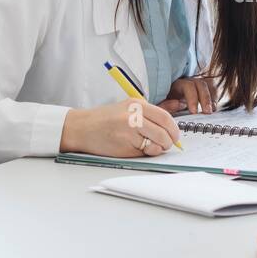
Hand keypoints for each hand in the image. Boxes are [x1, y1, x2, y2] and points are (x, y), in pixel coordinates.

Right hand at [60, 99, 180, 157]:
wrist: (82, 127)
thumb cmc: (106, 119)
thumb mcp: (128, 109)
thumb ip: (148, 115)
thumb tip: (171, 128)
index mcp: (137, 104)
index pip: (165, 117)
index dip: (173, 129)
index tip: (174, 136)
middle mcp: (134, 116)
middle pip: (163, 132)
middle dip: (168, 142)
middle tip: (165, 145)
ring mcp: (129, 131)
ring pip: (155, 145)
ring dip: (157, 149)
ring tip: (149, 147)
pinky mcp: (124, 146)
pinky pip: (142, 153)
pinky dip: (143, 153)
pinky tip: (133, 148)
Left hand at [159, 76, 217, 114]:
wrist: (162, 103)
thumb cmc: (161, 105)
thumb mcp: (159, 106)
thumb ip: (165, 106)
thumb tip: (179, 104)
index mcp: (176, 85)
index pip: (188, 86)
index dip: (193, 98)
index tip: (194, 112)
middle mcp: (187, 82)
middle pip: (200, 84)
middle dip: (205, 98)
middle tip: (207, 112)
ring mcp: (195, 85)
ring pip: (208, 84)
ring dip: (212, 97)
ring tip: (212, 110)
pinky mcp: (201, 90)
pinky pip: (212, 89)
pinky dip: (214, 98)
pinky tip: (213, 108)